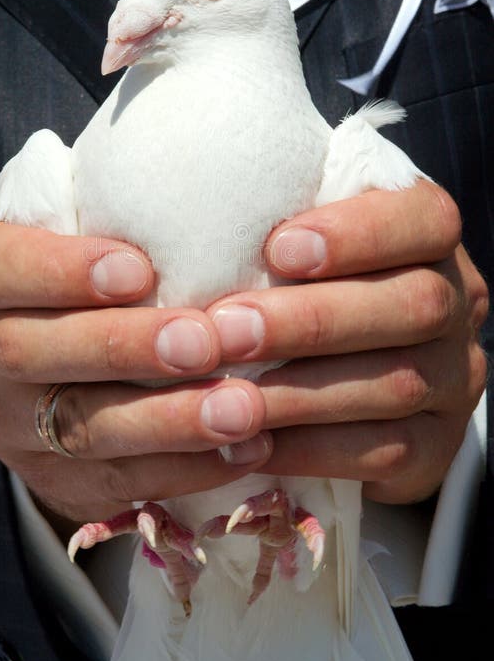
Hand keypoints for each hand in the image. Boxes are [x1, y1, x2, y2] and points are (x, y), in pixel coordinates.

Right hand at [0, 223, 271, 529]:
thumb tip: (220, 186)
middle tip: (205, 342)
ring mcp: (10, 427)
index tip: (140, 270)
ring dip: (169, 420)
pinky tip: (246, 450)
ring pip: (81, 429)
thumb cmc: (106, 281)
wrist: (70, 369)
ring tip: (244, 407)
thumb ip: (125, 221)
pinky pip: (117, 483)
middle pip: (34, 354)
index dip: (61, 271)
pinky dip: (187, 467)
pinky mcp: (52, 480)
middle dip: (125, 348)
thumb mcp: (94, 240)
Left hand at [207, 181, 487, 503]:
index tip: (278, 249)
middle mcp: (458, 305)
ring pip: (396, 383)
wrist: (344, 370)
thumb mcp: (298, 238)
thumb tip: (202, 208)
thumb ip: (273, 217)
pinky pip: (387, 452)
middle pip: (413, 306)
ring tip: (227, 393)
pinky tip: (251, 442)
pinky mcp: (438, 444)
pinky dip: (311, 448)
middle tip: (228, 329)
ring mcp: (455, 379)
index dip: (360, 234)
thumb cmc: (301, 283)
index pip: (426, 220)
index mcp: (431, 238)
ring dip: (301, 391)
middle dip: (312, 320)